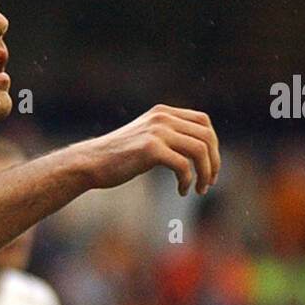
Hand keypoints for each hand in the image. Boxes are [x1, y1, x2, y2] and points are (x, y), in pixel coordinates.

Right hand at [85, 104, 219, 196]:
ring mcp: (157, 132)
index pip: (204, 122)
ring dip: (205, 173)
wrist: (90, 163)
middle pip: (206, 136)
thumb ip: (168, 136)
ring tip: (199, 190)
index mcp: (163, 112)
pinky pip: (183, 166)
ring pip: (199, 150)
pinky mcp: (151, 149)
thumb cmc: (118, 157)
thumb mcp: (146, 138)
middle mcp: (162, 117)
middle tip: (209, 182)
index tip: (210, 167)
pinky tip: (182, 191)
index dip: (213, 145)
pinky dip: (188, 181)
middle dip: (213, 162)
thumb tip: (198, 151)